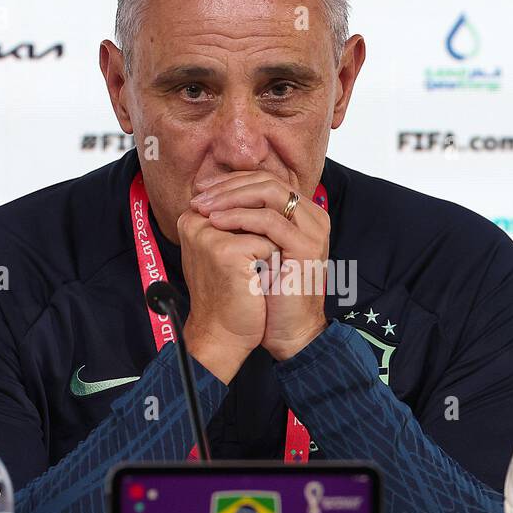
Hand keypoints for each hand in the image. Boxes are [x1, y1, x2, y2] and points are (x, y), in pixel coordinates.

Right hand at [176, 209, 275, 382]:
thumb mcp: (230, 248)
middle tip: (262, 263)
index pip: (239, 192)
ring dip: (272, 246)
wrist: (224, 333)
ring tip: (260, 272)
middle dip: (270, 227)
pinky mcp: (225, 250)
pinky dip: (273, 263)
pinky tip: (259, 282)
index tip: (255, 249)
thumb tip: (270, 192)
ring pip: (264, 222)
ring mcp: (208, 233)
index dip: (263, 212)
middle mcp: (194, 220)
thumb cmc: (230, 293)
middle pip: (252, 203)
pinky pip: (269, 243)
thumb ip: (238, 220)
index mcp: (192, 217)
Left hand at [190, 171, 329, 360]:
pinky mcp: (306, 246)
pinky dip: (239, 218)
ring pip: (269, 193)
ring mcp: (312, 230)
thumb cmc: (270, 295)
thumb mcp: (257, 250)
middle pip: (267, 181)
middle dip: (228, 185)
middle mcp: (313, 217)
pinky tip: (216, 222)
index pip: (265, 181)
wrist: (290, 331)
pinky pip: (268, 221)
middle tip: (199, 195)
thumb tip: (210, 200)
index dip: (232, 181)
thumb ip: (245, 223)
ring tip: (203, 207)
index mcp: (303, 214)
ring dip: (230, 197)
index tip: (202, 191)